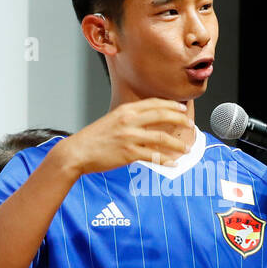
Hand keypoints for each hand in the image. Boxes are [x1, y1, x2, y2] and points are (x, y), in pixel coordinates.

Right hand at [56, 99, 190, 175]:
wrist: (77, 152)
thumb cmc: (93, 139)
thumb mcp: (111, 120)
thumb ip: (129, 119)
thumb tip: (146, 122)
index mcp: (126, 110)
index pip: (154, 103)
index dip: (171, 105)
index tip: (182, 109)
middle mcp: (129, 121)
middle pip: (162, 116)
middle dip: (180, 120)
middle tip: (190, 126)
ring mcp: (129, 137)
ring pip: (161, 138)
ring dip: (177, 144)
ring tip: (186, 148)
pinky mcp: (128, 153)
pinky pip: (153, 156)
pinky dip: (166, 161)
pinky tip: (173, 164)